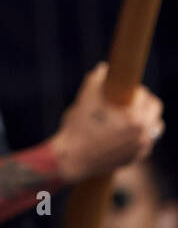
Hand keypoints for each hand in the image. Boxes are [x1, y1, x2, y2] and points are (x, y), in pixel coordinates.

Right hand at [50, 62, 164, 182]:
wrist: (72, 158)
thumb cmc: (79, 126)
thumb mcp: (86, 96)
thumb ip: (97, 77)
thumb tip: (104, 68)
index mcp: (135, 119)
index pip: (145, 95)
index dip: (132, 88)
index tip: (123, 88)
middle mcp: (143, 135)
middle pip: (155, 109)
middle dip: (143, 101)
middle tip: (127, 99)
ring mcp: (141, 149)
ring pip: (154, 127)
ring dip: (145, 118)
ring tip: (128, 113)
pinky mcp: (135, 159)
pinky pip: (146, 141)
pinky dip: (139, 134)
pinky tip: (124, 130)